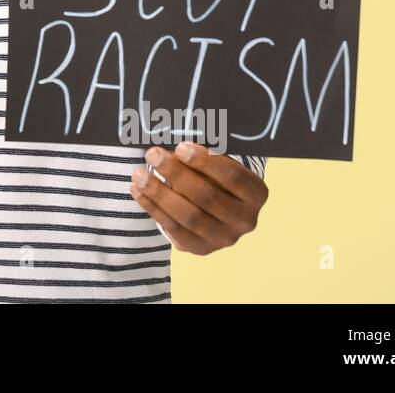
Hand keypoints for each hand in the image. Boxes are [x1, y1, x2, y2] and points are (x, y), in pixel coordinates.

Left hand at [129, 142, 267, 254]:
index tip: (180, 147)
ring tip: (138, 174)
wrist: (215, 207)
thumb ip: (203, 154)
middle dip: (176, 173)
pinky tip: (137, 190)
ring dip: (159, 192)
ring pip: (188, 216)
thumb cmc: (214, 173)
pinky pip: (173, 229)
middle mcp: (245, 220)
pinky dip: (152, 207)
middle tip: (153, 153)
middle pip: (207, 196)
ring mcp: (223, 238)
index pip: (232, 176)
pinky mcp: (200, 248)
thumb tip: (173, 145)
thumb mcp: (217, 159)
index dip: (205, 161)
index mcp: (256, 193)